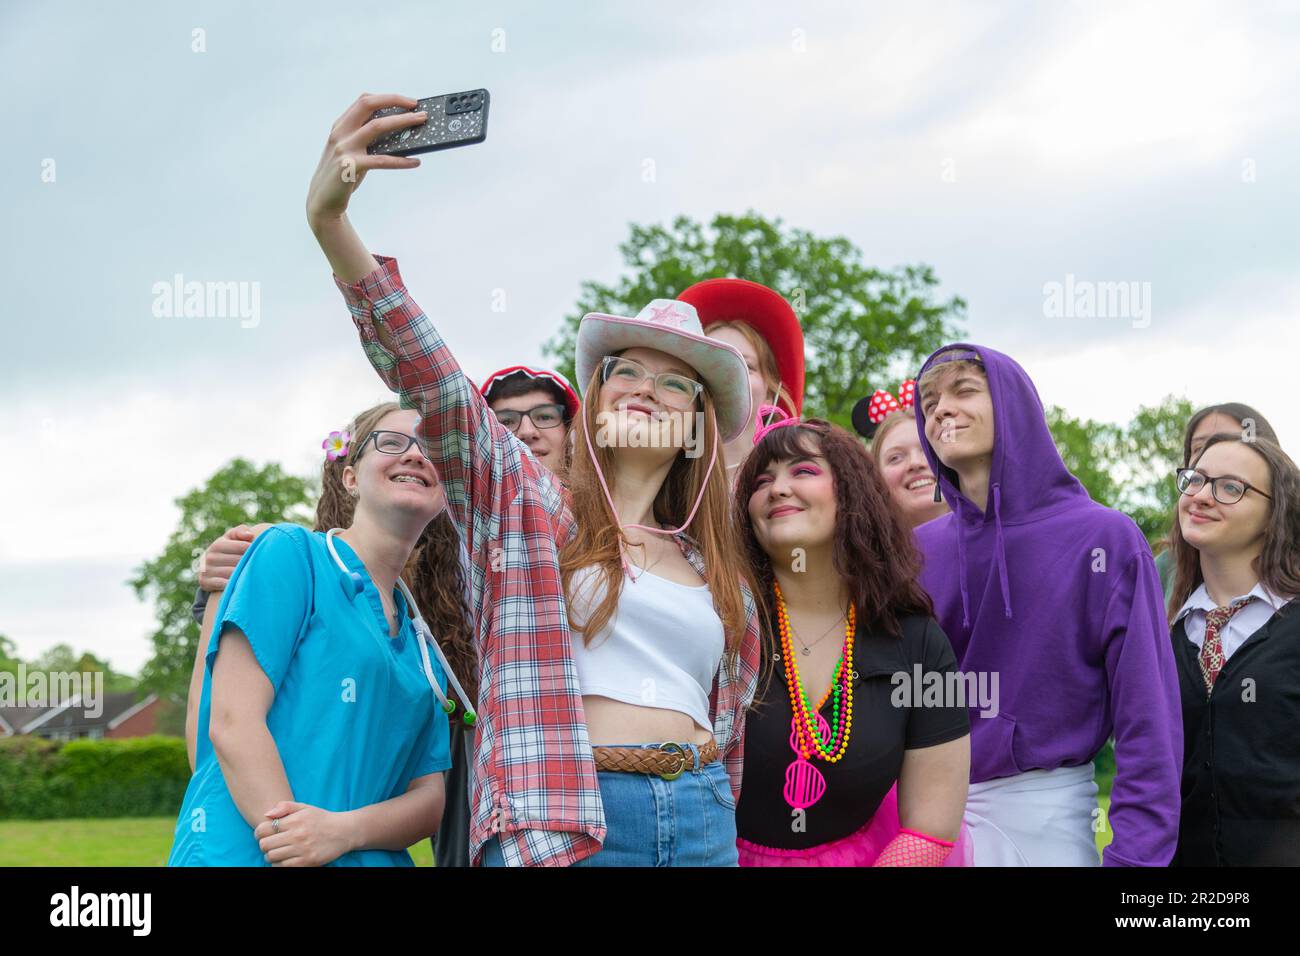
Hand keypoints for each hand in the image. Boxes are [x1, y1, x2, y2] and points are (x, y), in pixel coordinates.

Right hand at [197, 524, 271, 591]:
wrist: (207, 567)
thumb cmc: (226, 549)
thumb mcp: (231, 538)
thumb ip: (241, 532)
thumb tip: (250, 535)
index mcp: (218, 544)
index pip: (243, 547)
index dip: (253, 550)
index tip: (259, 553)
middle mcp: (210, 557)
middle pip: (239, 561)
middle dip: (249, 563)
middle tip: (259, 565)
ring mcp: (207, 570)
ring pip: (233, 574)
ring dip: (243, 575)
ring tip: (252, 574)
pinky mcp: (205, 582)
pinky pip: (225, 585)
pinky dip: (234, 585)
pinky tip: (241, 584)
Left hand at [255, 801, 354, 866]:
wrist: (344, 831)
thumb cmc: (322, 819)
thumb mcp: (305, 807)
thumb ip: (285, 807)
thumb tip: (266, 815)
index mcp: (295, 820)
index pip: (264, 829)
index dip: (259, 833)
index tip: (262, 835)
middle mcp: (297, 835)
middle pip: (265, 845)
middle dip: (264, 845)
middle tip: (271, 844)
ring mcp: (302, 850)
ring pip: (272, 857)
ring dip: (271, 856)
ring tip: (278, 852)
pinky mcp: (307, 862)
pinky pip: (283, 867)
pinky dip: (280, 864)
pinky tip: (286, 858)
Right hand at [306, 93, 425, 230]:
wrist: (322, 201)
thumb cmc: (342, 175)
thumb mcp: (351, 151)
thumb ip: (367, 140)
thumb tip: (400, 134)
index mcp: (340, 126)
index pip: (364, 101)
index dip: (387, 98)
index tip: (407, 101)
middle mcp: (340, 133)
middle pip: (368, 105)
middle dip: (395, 101)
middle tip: (418, 107)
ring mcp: (344, 148)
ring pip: (377, 126)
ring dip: (402, 121)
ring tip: (421, 123)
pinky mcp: (350, 167)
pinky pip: (381, 160)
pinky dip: (401, 160)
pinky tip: (415, 162)